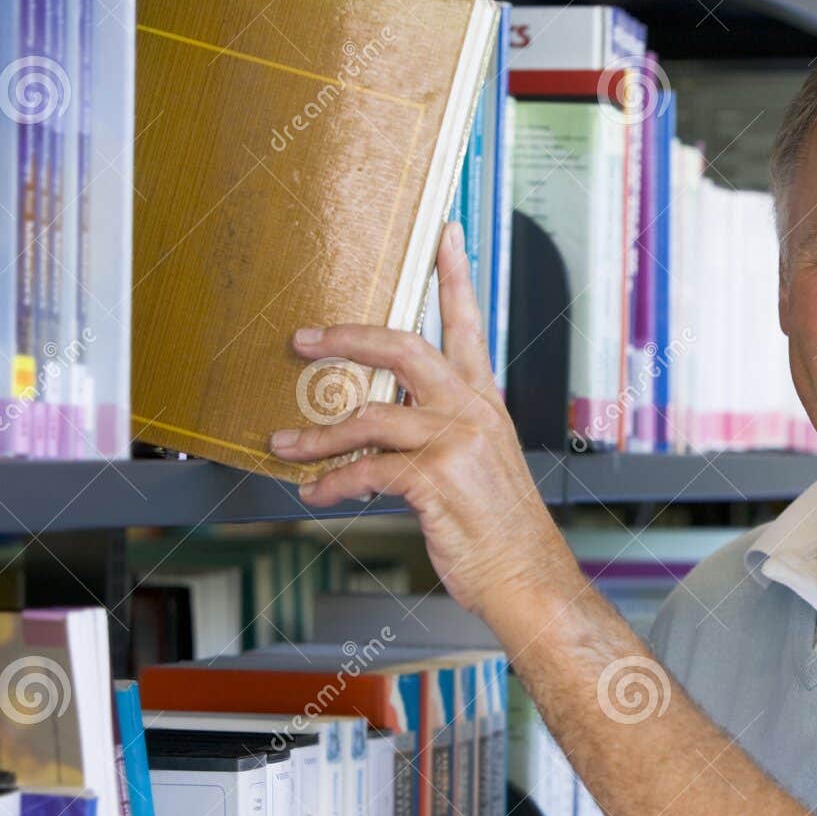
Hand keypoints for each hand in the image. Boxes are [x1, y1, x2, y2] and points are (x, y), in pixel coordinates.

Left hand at [270, 222, 575, 617]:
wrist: (530, 582)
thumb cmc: (502, 534)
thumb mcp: (481, 471)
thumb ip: (442, 438)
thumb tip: (383, 431)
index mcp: (485, 405)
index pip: (469, 325)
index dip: (456, 276)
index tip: (446, 233)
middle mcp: (474, 413)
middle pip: (404, 347)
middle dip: (347, 337)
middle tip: (305, 338)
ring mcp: (456, 443)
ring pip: (370, 416)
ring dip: (318, 434)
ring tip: (286, 444)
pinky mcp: (436, 479)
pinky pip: (366, 470)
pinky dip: (332, 482)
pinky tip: (315, 493)